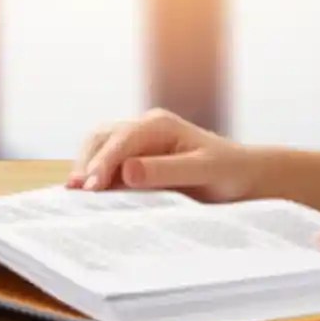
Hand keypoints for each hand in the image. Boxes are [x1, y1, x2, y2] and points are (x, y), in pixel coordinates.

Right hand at [67, 109, 258, 202]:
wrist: (244, 177)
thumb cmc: (229, 171)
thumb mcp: (203, 171)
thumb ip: (166, 170)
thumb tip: (127, 171)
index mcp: (159, 125)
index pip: (121, 140)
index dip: (103, 162)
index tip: (91, 186)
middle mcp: (143, 128)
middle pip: (101, 138)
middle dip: (86, 163)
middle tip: (75, 192)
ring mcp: (136, 143)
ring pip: (98, 147)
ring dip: (86, 168)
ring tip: (74, 194)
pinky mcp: (134, 159)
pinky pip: (107, 163)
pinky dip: (94, 176)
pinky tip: (88, 195)